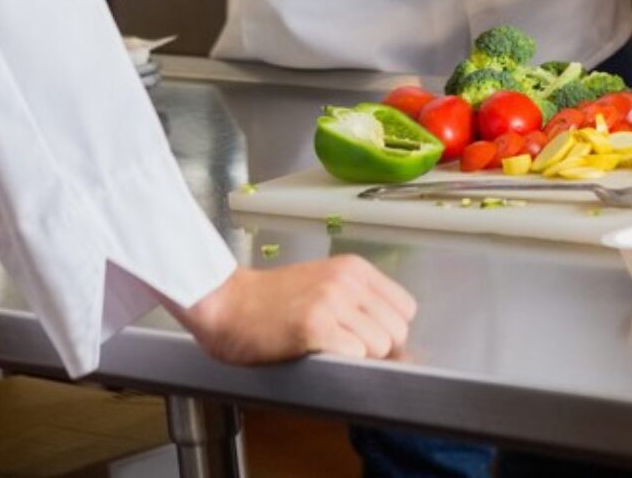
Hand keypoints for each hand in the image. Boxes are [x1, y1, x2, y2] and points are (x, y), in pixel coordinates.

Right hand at [176, 257, 415, 362]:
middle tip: (346, 350)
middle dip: (378, 349)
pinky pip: (355, 355)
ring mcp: (331, 302)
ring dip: (359, 358)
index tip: (368, 339)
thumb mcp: (325, 284)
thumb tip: (393, 339)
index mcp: (354, 269)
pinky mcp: (314, 326)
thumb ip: (359, 301)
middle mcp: (347, 282)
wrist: (226, 303)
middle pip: (397, 331)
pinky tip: (318, 354)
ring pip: (380, 345)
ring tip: (330, 351)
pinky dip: (342, 363)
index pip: (406, 308)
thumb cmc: (270, 301)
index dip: (389, 330)